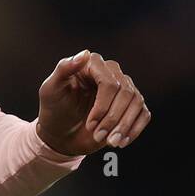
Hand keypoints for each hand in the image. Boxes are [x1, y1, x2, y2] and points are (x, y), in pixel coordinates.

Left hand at [35, 49, 150, 156]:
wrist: (60, 133)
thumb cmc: (54, 109)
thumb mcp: (50, 89)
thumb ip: (64, 69)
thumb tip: (85, 54)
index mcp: (92, 65)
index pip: (110, 83)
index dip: (103, 106)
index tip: (90, 125)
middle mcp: (112, 73)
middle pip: (126, 93)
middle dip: (112, 119)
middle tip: (98, 135)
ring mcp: (124, 89)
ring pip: (137, 104)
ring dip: (123, 126)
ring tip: (109, 141)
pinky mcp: (132, 106)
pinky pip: (144, 115)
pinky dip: (134, 130)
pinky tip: (120, 142)